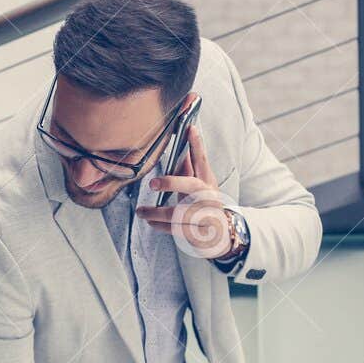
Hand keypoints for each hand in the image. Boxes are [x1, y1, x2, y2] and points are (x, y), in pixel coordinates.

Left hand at [136, 125, 233, 259]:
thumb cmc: (205, 205)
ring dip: (157, 212)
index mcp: (208, 181)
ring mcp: (205, 215)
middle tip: (153, 183)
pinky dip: (160, 225)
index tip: (191, 128)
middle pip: (192, 186)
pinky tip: (150, 222)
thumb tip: (180, 149)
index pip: (202, 160)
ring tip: (141, 211)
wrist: (222, 234)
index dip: (197, 144)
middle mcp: (208, 196)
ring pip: (179, 213)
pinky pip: (175, 229)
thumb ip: (189, 170)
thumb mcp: (200, 185)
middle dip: (172, 183)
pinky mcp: (198, 232)